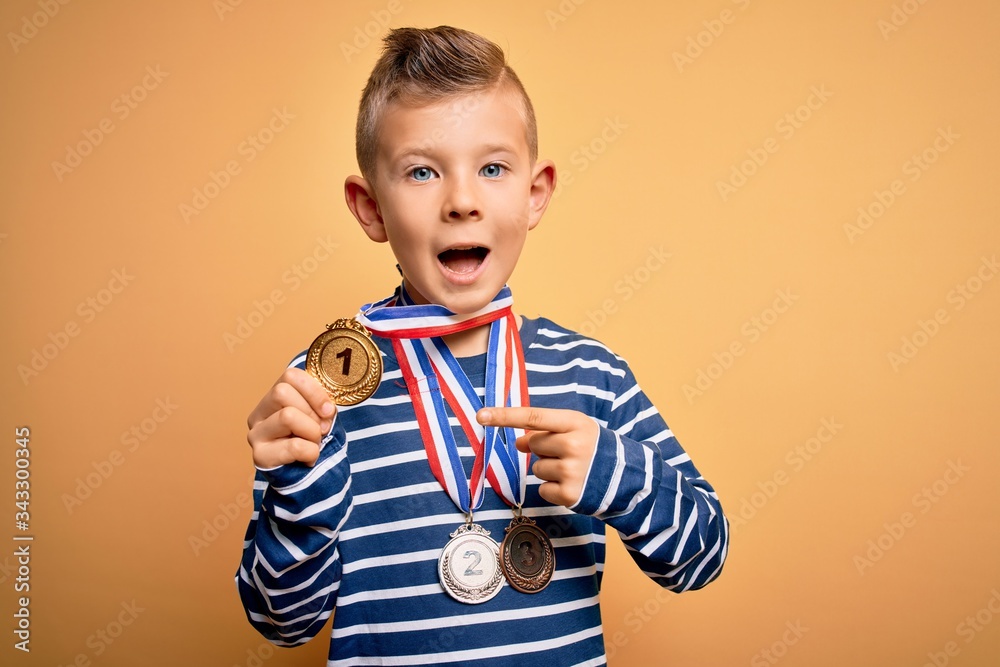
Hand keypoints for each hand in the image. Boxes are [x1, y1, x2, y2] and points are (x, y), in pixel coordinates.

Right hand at [247, 368, 335, 468]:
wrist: (307, 478)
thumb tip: (327, 407)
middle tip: (321, 430)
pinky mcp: (260, 456)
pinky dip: (311, 452)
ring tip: (314, 444)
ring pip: (287, 415)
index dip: (314, 390)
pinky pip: (294, 446)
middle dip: (311, 412)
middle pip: (282, 392)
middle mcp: (259, 414)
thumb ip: (320, 404)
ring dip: (311, 432)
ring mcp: (256, 435)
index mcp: (273, 399)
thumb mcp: (319, 417)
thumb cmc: (312, 442)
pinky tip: (309, 458)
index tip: (328, 410)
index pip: (290, 376)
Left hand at [476, 406, 598, 507]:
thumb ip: (546, 431)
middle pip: (532, 444)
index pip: (532, 417)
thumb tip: (519, 443)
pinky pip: (542, 489)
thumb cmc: (592, 447)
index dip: (504, 416)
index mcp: (574, 423)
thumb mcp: (575, 430)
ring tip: (572, 469)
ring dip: (548, 470)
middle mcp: (573, 445)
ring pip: (536, 468)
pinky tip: (571, 484)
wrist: (625, 476)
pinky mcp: (570, 494)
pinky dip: (552, 489)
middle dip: (543, 449)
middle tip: (566, 452)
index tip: (480, 415)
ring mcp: (572, 471)